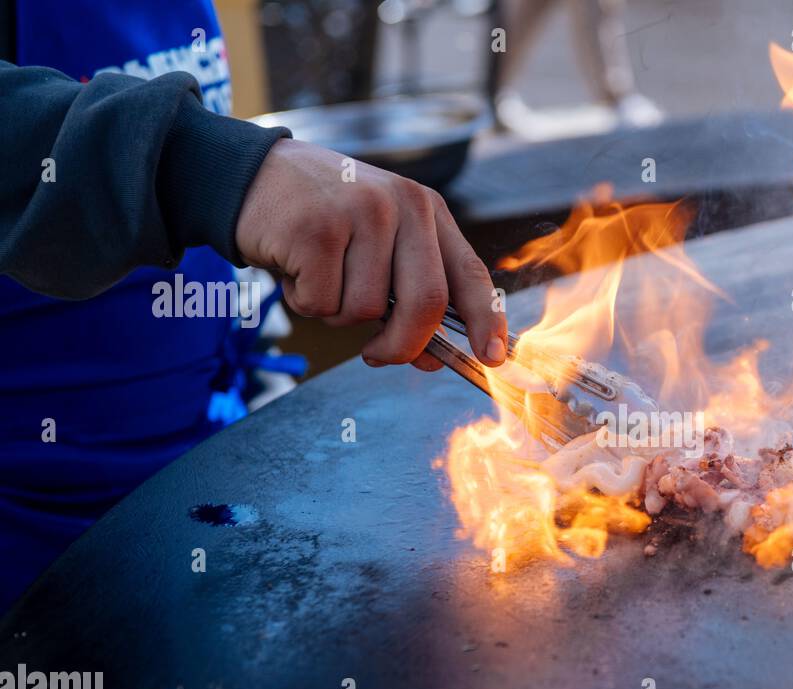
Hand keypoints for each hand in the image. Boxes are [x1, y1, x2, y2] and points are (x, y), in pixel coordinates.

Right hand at [234, 138, 505, 370]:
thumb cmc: (322, 221)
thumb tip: (430, 359)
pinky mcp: (316, 229)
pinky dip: (304, 302)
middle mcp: (402, 205)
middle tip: (376, 355)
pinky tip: (295, 268)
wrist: (251, 176)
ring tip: (319, 275)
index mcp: (427, 210)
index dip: (486, 320)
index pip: (470, 273)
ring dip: (337, 313)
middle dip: (403, 344)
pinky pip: (323, 303)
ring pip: (367, 310)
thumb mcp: (378, 243)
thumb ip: (408, 293)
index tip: (493, 357)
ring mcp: (361, 212)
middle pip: (426, 303)